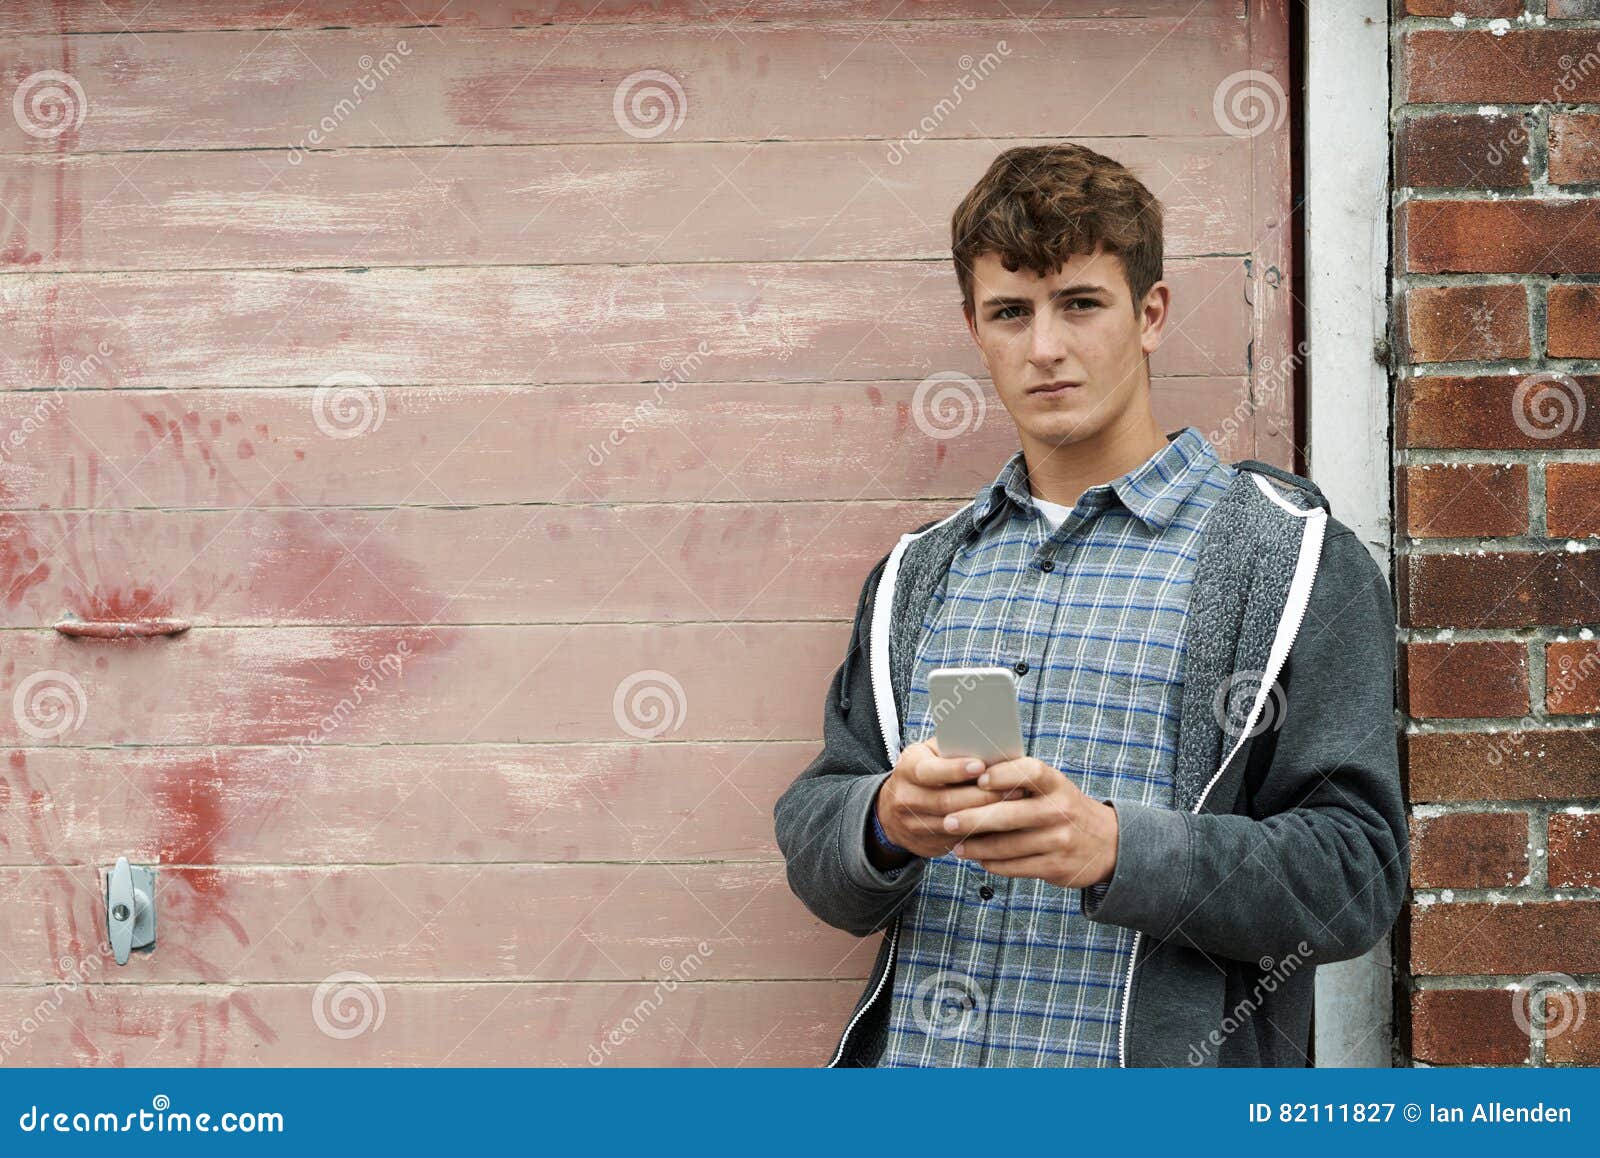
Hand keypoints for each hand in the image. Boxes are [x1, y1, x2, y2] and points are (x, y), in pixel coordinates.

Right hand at [874, 738, 1018, 859]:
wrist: (892, 811)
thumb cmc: (925, 771)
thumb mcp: (930, 754)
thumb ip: (953, 750)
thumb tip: (990, 748)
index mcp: (908, 769)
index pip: (930, 771)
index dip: (955, 770)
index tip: (982, 766)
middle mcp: (906, 798)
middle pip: (946, 801)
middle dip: (983, 796)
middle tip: (1015, 789)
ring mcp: (914, 825)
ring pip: (954, 824)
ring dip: (987, 816)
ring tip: (1015, 807)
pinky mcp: (926, 844)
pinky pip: (958, 841)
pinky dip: (982, 834)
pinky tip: (1003, 826)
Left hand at [939, 756, 1118, 887]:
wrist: (1108, 844)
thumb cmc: (1063, 808)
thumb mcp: (1053, 787)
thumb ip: (1020, 780)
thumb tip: (970, 774)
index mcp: (1057, 784)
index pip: (1030, 772)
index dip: (1004, 774)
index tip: (978, 779)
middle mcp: (1060, 811)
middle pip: (1010, 815)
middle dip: (974, 819)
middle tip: (948, 821)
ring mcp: (1059, 841)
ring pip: (1008, 846)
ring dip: (978, 847)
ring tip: (957, 846)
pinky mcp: (1056, 867)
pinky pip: (1016, 867)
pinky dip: (993, 864)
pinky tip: (979, 860)